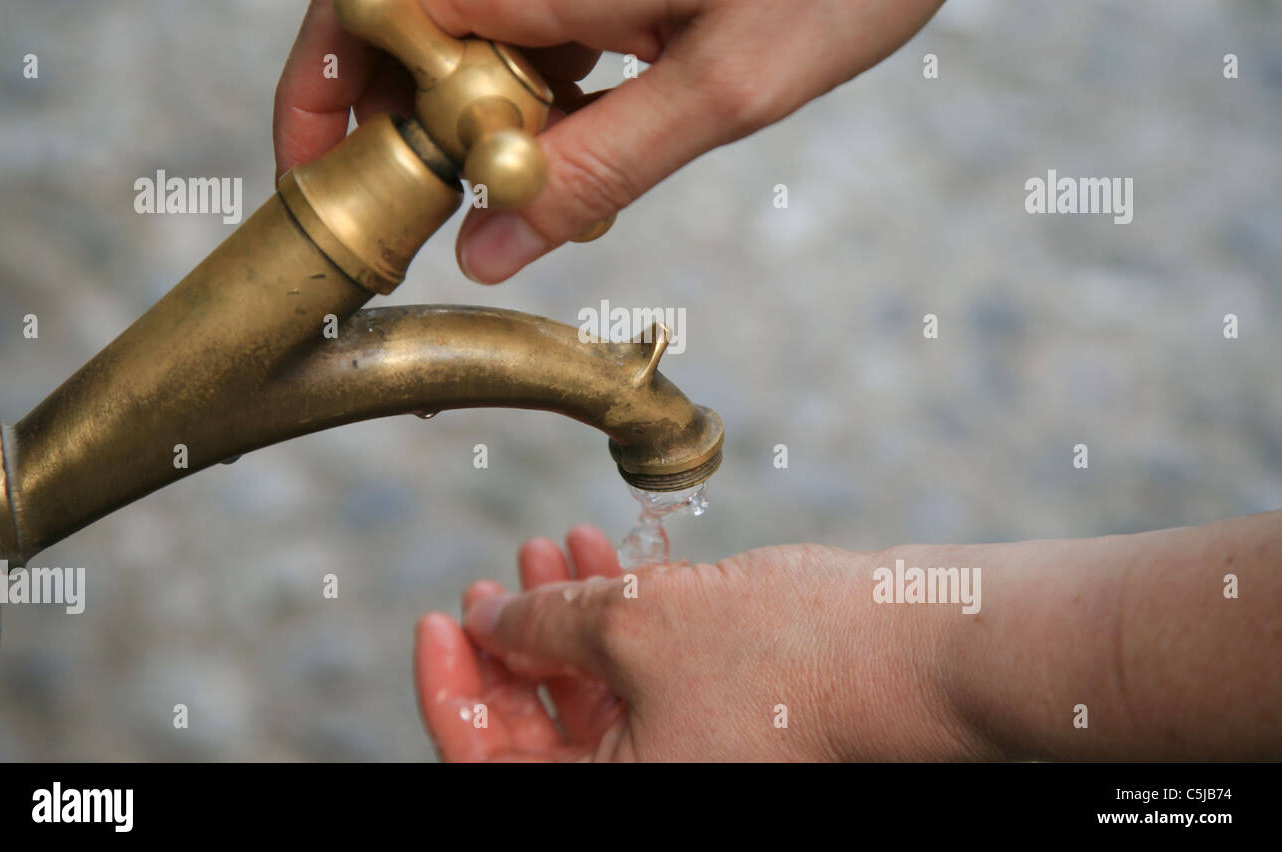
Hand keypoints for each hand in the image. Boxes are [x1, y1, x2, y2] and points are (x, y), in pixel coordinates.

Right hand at [274, 0, 1037, 282]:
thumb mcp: (723, 92)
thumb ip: (597, 170)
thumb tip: (489, 246)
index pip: (362, 4)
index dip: (314, 93)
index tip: (315, 181)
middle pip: (403, 20)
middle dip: (397, 126)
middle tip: (432, 218)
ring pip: (468, 21)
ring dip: (471, 112)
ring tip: (514, 192)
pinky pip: (530, 8)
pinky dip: (530, 82)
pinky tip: (574, 134)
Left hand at [414, 525, 986, 760]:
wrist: (909, 650)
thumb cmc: (784, 658)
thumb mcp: (635, 626)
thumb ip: (544, 623)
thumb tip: (490, 618)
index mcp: (615, 800)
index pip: (489, 760)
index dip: (452, 686)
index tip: (439, 621)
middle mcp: (647, 787)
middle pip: (536, 730)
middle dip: (511, 643)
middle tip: (490, 582)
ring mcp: (685, 753)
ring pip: (592, 693)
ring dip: (564, 616)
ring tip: (545, 547)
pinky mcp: (718, 712)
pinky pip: (642, 674)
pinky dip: (615, 618)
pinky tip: (598, 556)